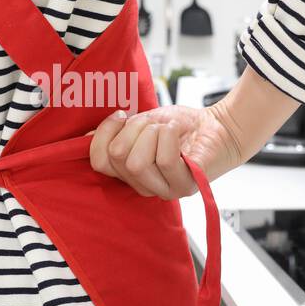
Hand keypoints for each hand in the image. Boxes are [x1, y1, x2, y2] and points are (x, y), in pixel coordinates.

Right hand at [89, 104, 243, 199]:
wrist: (217, 125)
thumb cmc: (180, 126)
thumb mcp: (141, 124)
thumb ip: (117, 133)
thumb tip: (87, 137)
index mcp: (128, 173)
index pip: (99, 162)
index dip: (104, 134)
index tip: (123, 116)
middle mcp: (144, 186)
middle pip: (117, 157)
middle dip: (134, 129)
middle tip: (152, 124)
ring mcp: (164, 189)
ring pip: (137, 162)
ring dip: (153, 133)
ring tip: (167, 130)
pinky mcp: (185, 185)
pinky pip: (164, 159)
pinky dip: (169, 135)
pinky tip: (177, 131)